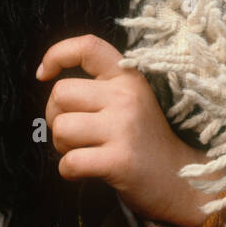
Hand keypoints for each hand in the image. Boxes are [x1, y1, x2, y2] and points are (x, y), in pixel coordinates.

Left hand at [37, 34, 217, 226]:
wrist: (181, 179)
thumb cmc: (143, 139)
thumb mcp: (130, 100)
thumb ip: (98, 87)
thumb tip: (47, 78)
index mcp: (128, 77)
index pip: (87, 46)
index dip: (57, 54)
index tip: (43, 74)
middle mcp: (127, 97)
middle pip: (60, 93)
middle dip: (55, 116)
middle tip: (75, 132)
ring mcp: (124, 128)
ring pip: (61, 129)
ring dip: (63, 146)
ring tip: (85, 151)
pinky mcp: (120, 161)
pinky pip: (69, 162)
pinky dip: (69, 171)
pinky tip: (87, 171)